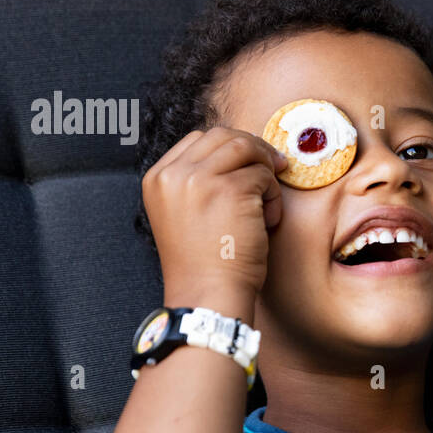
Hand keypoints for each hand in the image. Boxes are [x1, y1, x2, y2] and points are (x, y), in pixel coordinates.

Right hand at [142, 126, 287, 304]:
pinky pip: (264, 175)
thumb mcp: (184, 214)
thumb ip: (197, 182)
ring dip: (266, 172)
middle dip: (253, 149)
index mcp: (158, 179)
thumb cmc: (205, 264)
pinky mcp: (229, 190)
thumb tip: (239, 153)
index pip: (197, 139)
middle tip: (275, 167)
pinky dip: (273, 196)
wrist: (208, 295)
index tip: (249, 163)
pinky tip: (267, 222)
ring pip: (246, 149)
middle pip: (223, 136)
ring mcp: (200, 179)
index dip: (229, 147)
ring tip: (267, 204)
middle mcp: (174, 174)